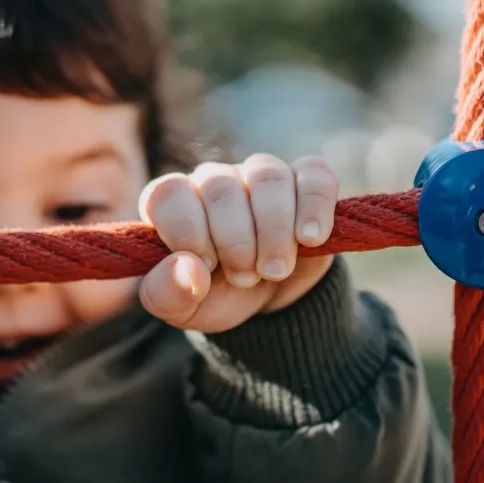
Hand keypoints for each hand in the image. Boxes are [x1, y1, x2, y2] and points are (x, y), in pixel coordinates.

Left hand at [137, 154, 338, 332]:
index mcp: (173, 202)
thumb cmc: (212, 296)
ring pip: (268, 178)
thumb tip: (190, 271)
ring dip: (274, 230)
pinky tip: (311, 238)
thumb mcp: (181, 307)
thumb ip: (168, 293)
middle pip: (221, 188)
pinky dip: (315, 205)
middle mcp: (214, 180)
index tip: (207, 266)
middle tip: (245, 277)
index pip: (169, 193)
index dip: (187, 231)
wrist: (264, 303)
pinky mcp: (305, 182)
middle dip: (235, 241)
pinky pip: (315, 174)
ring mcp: (260, 176)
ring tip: (275, 269)